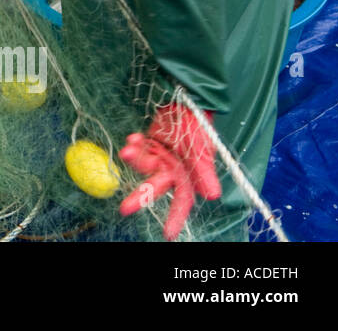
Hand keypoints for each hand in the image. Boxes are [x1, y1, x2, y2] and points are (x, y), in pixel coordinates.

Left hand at [118, 104, 221, 240]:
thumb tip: (212, 196)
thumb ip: (204, 172)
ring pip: (142, 166)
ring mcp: (158, 158)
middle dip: (140, 198)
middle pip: (154, 188)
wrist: (183, 103)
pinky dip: (134, 145)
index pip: (182, 201)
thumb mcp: (201, 150)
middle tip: (124, 209)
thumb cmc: (198, 128)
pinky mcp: (147, 145)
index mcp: (187, 177)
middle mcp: (172, 170)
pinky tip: (134, 137)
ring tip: (129, 149)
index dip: (176, 217)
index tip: (167, 235)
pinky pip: (137, 149)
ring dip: (135, 159)